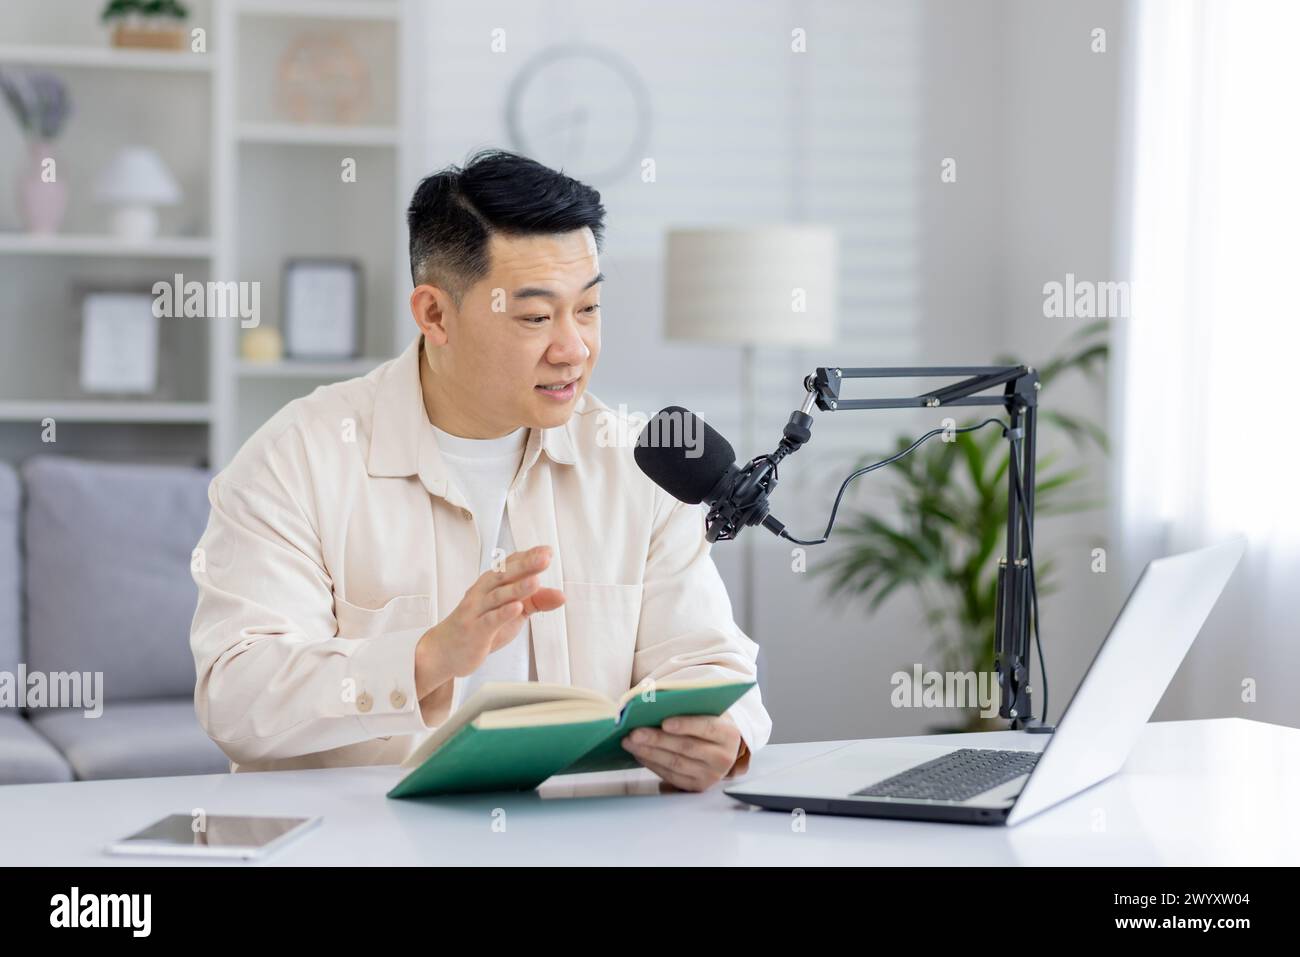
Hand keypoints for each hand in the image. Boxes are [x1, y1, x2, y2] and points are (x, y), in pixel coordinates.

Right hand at [414, 545, 564, 697]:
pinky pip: (489, 620)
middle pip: (504, 575)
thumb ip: (536, 601)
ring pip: (498, 596)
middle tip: (545, 557)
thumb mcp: (513, 612)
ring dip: (517, 588)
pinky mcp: (475, 630)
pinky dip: (503, 613)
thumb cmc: (481, 625)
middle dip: (525, 565)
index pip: (510, 565)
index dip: (529, 557)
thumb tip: (562, 595)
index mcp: (492, 583)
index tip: (548, 550)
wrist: (445, 650)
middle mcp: (482, 592)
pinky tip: (516, 608)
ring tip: (536, 580)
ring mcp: (476, 610)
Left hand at [621, 713, 743, 791]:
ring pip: (676, 763)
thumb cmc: (708, 721)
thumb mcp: (706, 710)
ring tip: (630, 742)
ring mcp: (711, 775)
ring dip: (649, 752)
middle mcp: (723, 757)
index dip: (685, 725)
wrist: (721, 745)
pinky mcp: (697, 786)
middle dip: (657, 739)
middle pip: (687, 747)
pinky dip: (652, 764)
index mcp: (729, 733)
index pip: (707, 727)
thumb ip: (688, 705)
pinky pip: (671, 776)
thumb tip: (654, 701)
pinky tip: (639, 753)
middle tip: (635, 732)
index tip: (664, 722)